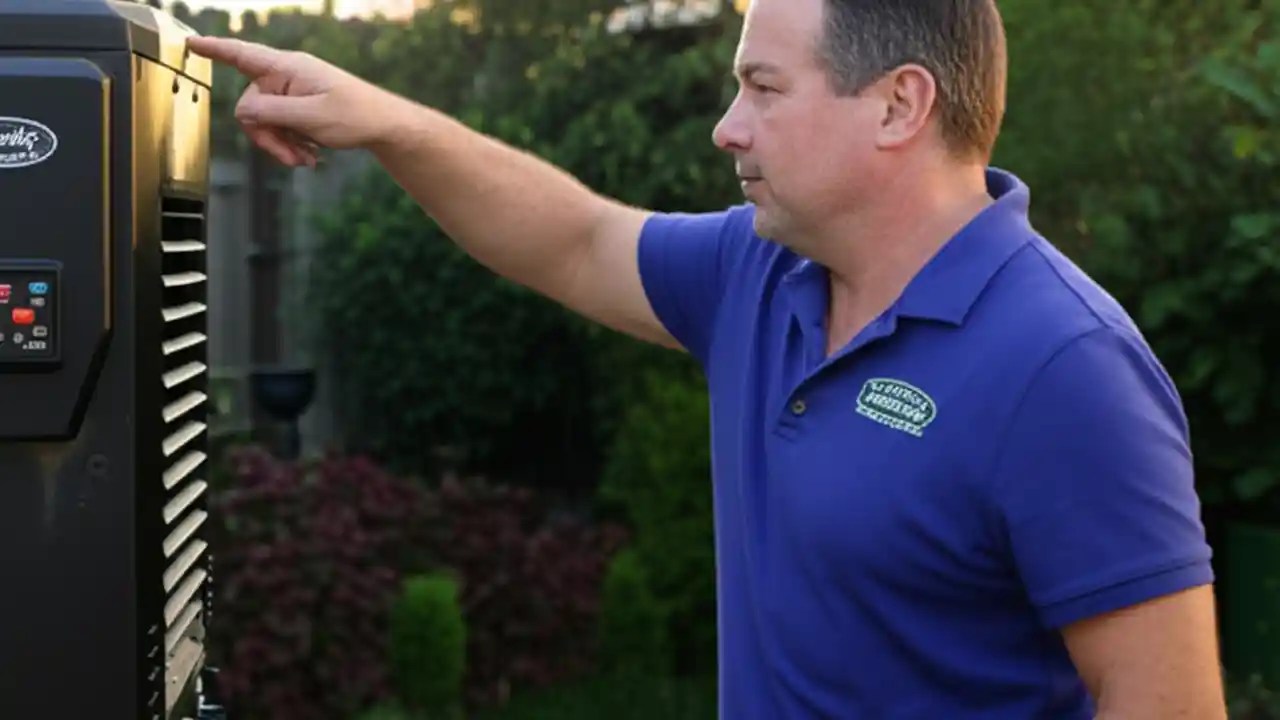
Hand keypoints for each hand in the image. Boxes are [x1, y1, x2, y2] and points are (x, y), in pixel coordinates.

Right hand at [186, 36, 401, 165]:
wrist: (385, 126)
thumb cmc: (356, 115)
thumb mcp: (310, 117)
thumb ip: (271, 113)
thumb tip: (243, 113)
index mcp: (287, 68)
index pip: (242, 55)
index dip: (215, 50)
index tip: (191, 43)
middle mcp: (287, 76)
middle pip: (252, 108)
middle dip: (268, 137)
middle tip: (292, 157)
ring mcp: (294, 92)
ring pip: (266, 123)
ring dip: (282, 145)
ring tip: (308, 159)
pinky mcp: (301, 108)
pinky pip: (282, 127)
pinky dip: (292, 144)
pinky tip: (311, 155)